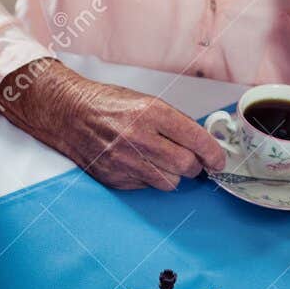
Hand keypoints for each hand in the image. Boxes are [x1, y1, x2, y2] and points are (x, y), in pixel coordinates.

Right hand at [0, 60, 226, 190]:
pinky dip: (150, 179)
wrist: (69, 113)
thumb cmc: (108, 104)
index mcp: (152, 112)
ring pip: (169, 182)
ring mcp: (125, 160)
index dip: (214, 153)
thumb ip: (175, 122)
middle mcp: (139, 137)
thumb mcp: (147, 102)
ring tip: (164, 162)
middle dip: (196, 167)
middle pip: (186, 165)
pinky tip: (141, 164)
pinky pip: (147, 186)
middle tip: (195, 163)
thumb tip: (202, 142)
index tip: (219, 160)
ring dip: (174, 175)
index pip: (196, 139)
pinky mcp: (114, 178)